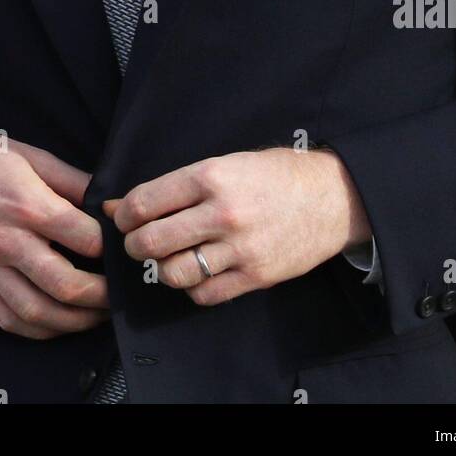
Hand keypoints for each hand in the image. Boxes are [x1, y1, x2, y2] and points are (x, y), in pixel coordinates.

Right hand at [0, 120, 109, 337]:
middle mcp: (8, 241)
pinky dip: (37, 330)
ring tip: (96, 315)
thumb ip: (69, 179)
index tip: (120, 245)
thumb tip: (104, 200)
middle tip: (118, 291)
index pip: (83, 238)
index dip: (110, 245)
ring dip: (74, 322)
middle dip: (101, 295)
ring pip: (37, 312)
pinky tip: (56, 324)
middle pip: (65, 285)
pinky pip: (6, 319)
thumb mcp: (27, 154)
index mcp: (26, 204)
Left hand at [102, 146, 370, 305]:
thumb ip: (179, 184)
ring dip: (160, 269)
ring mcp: (239, 248)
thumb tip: (125, 204)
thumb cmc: (276, 174)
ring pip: (174, 273)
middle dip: (134, 245)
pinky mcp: (254, 276)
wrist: (332, 197)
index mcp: (212, 176)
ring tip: (164, 259)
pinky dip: (191, 288)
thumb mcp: (227, 162)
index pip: (146, 202)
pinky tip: (194, 273)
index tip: (123, 217)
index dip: (124, 213)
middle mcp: (222, 213)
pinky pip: (204, 294)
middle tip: (136, 243)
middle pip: (153, 241)